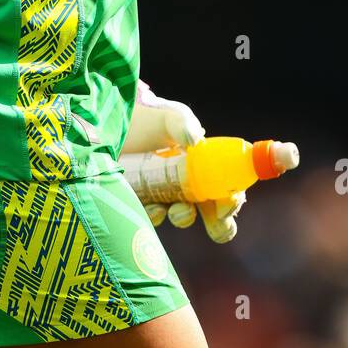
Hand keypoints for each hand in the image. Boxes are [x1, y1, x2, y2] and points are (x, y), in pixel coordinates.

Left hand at [121, 81, 244, 242]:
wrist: (116, 125)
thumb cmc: (152, 121)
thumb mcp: (172, 118)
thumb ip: (183, 125)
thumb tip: (194, 140)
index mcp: (204, 168)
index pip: (226, 190)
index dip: (231, 202)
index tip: (225, 208)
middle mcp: (189, 185)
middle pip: (212, 214)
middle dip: (219, 227)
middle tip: (217, 230)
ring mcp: (165, 196)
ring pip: (182, 216)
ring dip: (184, 218)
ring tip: (177, 211)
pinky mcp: (142, 201)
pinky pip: (152, 216)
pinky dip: (156, 216)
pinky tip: (153, 209)